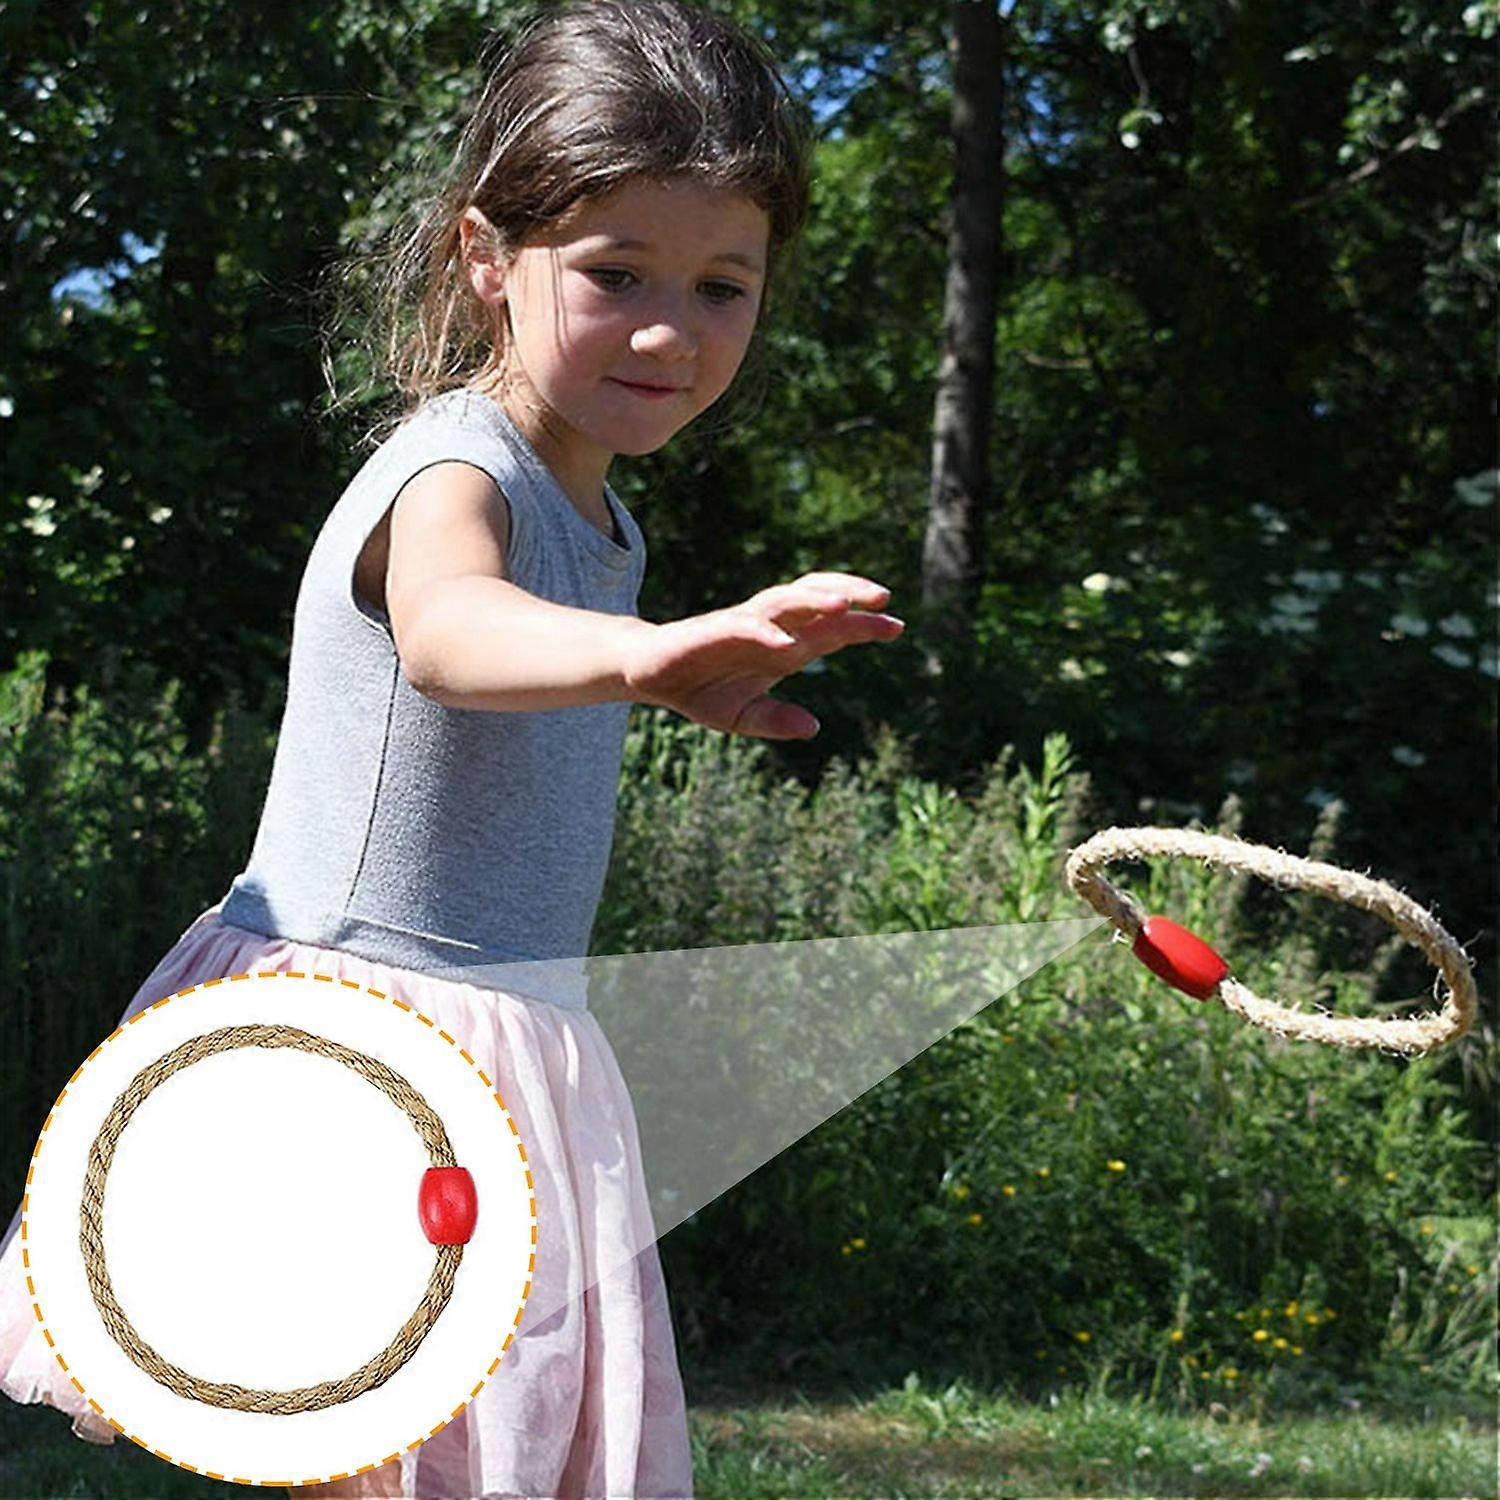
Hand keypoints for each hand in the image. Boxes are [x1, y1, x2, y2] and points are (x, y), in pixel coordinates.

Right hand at [619, 572, 904, 738]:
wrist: (650, 673)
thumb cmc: (700, 689)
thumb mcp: (742, 717)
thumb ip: (776, 721)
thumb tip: (813, 727)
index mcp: (786, 646)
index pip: (833, 628)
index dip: (864, 625)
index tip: (897, 627)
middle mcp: (772, 628)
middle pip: (817, 598)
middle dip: (851, 594)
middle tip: (884, 600)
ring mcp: (744, 623)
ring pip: (786, 599)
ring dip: (815, 599)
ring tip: (844, 604)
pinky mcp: (714, 629)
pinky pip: (746, 624)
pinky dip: (768, 631)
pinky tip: (788, 643)